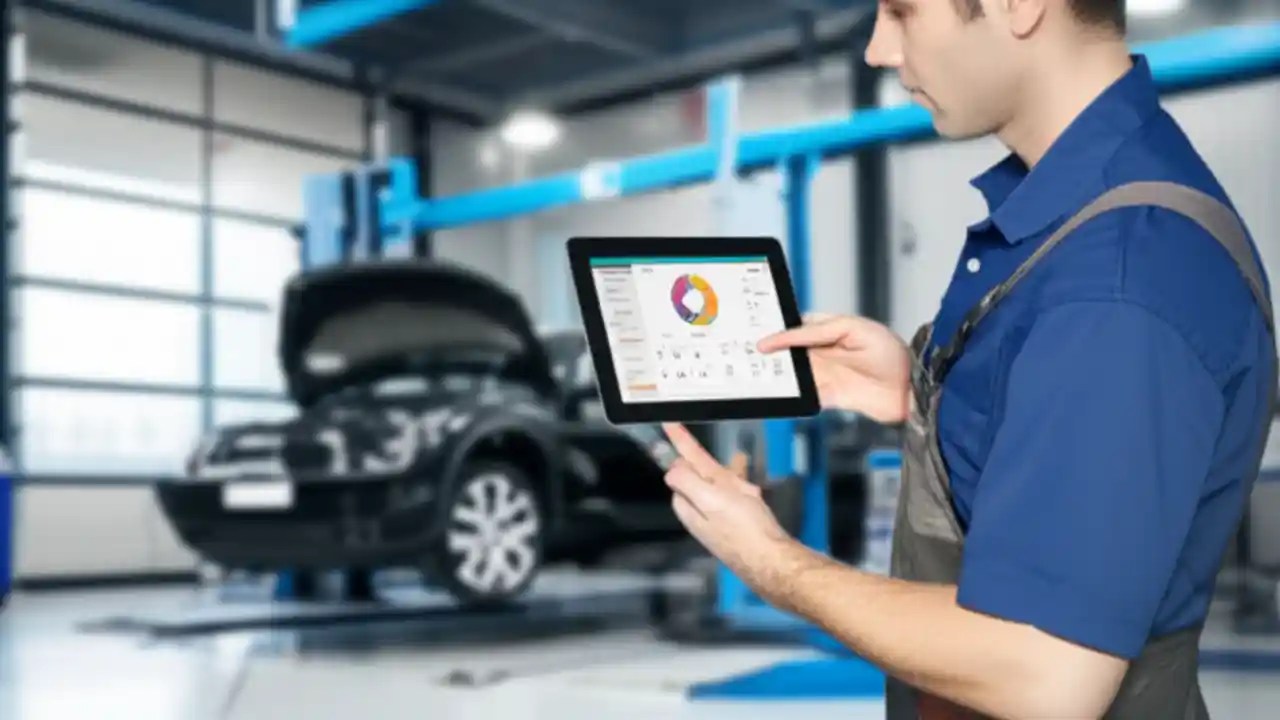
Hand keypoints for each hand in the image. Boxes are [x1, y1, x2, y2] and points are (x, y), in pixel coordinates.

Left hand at [660, 423, 797, 586]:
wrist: (772, 559)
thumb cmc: (745, 531)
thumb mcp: (711, 500)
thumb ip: (688, 482)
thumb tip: (671, 470)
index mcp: (689, 505)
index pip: (679, 469)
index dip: (677, 445)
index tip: (669, 424)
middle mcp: (700, 512)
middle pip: (700, 475)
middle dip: (714, 467)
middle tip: (732, 464)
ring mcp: (718, 518)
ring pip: (720, 484)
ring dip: (732, 475)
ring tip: (745, 471)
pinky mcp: (736, 522)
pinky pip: (735, 496)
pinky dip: (742, 486)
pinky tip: (752, 487)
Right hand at [757, 312, 911, 423]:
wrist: (911, 389)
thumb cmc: (891, 354)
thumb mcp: (855, 329)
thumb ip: (820, 330)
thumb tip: (790, 335)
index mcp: (831, 330)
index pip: (797, 328)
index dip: (779, 332)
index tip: (763, 341)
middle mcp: (824, 352)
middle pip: (790, 352)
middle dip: (773, 353)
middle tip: (752, 355)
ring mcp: (825, 375)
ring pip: (793, 374)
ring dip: (778, 375)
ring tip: (759, 374)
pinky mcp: (829, 396)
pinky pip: (803, 396)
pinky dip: (791, 397)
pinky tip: (779, 394)